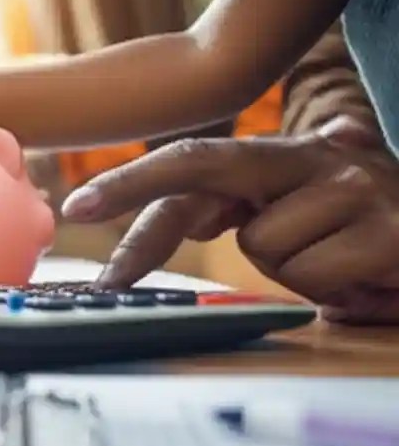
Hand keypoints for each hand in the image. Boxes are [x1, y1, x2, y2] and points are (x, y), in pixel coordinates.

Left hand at [60, 117, 398, 322]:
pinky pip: (312, 276)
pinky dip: (330, 289)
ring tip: (334, 264)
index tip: (76, 207)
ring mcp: (349, 184)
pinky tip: (363, 273)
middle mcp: (309, 156)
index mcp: (277, 159)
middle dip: (136, 184)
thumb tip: (153, 242)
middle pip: (202, 161)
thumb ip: (233, 216)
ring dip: (289, 271)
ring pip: (262, 246)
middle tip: (80, 210)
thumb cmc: (359, 240)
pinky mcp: (383, 226)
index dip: (131, 183)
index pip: (191, 163)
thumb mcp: (290, 224)